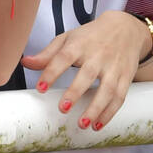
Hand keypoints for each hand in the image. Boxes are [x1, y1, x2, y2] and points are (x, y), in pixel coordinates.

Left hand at [22, 11, 149, 129]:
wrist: (126, 27)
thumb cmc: (92, 36)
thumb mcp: (69, 38)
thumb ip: (48, 53)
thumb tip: (25, 63)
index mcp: (80, 45)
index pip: (63, 58)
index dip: (51, 73)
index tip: (40, 88)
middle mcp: (98, 55)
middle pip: (87, 74)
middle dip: (76, 92)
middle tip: (63, 109)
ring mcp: (114, 67)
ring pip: (107, 89)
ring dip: (96, 108)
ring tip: (83, 124)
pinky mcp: (126, 76)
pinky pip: (119, 96)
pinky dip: (110, 112)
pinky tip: (98, 124)